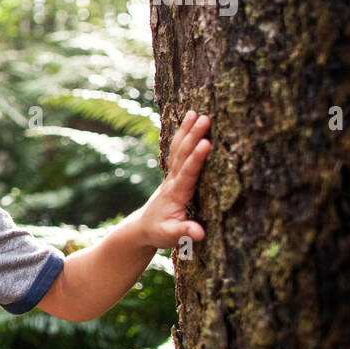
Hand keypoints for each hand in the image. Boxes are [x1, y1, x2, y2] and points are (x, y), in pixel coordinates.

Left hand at [136, 109, 211, 248]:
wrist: (142, 227)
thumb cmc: (158, 232)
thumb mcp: (171, 236)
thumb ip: (184, 232)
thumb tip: (199, 233)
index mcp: (176, 194)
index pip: (187, 173)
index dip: (196, 158)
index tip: (206, 143)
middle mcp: (172, 181)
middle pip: (182, 155)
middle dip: (193, 136)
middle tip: (205, 117)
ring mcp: (171, 176)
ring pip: (178, 150)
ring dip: (186, 131)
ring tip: (195, 112)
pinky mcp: (173, 175)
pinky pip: (177, 152)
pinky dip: (182, 137)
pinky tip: (187, 123)